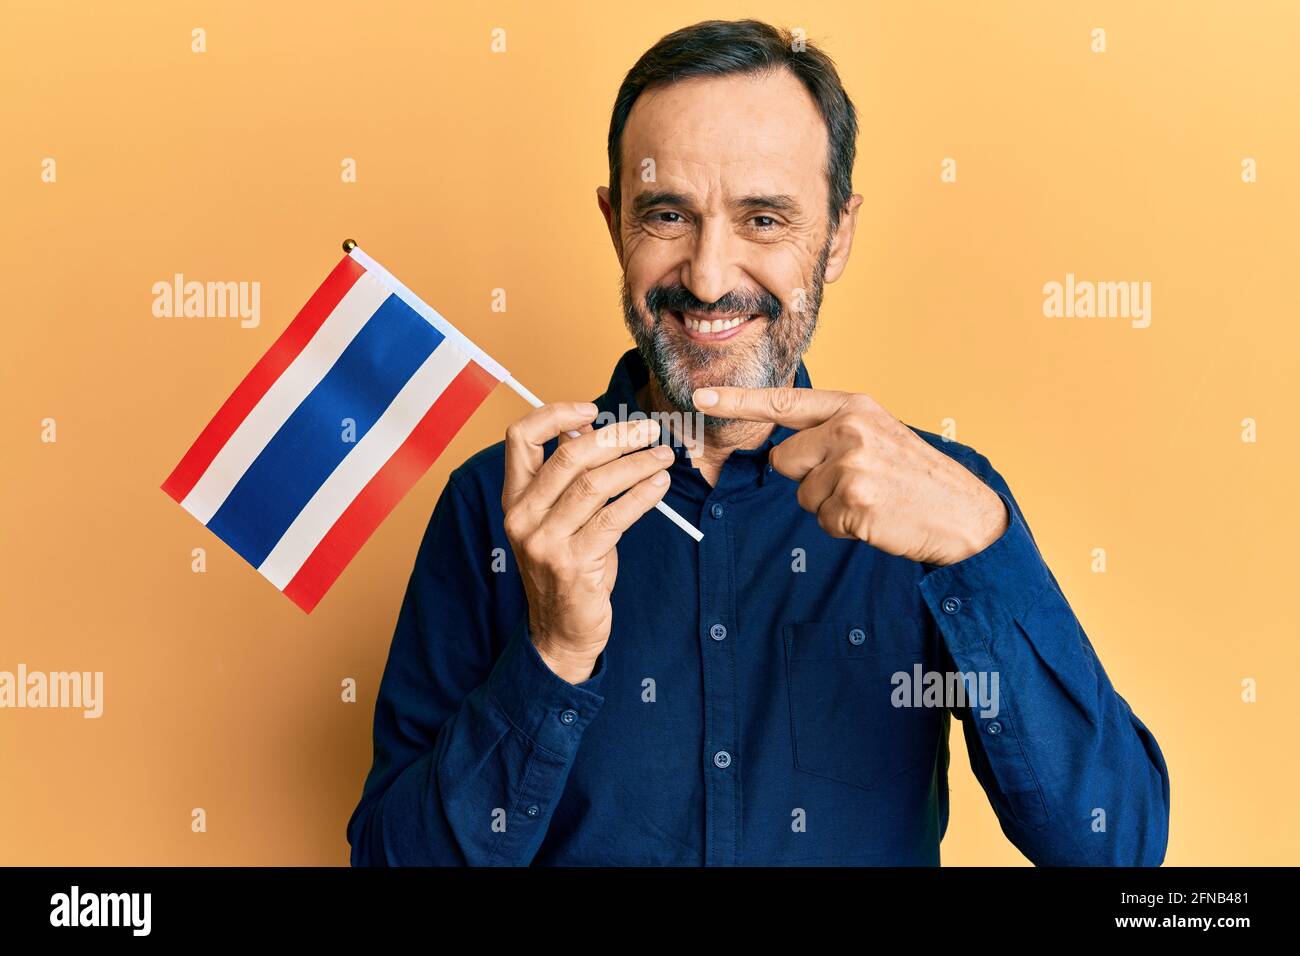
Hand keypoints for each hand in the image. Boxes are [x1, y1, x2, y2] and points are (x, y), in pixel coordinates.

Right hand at [502, 403, 672, 682]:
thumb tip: (591, 426)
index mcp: (515, 498)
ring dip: (635, 463)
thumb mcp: (560, 519)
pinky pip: (613, 518)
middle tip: (649, 428)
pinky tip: (659, 485)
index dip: (555, 415)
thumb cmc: (568, 567)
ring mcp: (545, 542)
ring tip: (663, 455)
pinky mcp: (573, 564)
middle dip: (615, 436)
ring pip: (594, 484)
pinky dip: (641, 496)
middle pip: (568, 456)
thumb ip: (570, 477)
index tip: (592, 409)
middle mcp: (522, 517)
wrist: (562, 632)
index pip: (521, 438)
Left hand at [693, 386, 1007, 565]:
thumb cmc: (916, 479)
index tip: (699, 398)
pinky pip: (821, 520)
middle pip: (784, 459)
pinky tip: (876, 517)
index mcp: (854, 407)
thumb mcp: (879, 436)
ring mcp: (852, 465)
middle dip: (808, 478)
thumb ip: (832, 433)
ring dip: (829, 506)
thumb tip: (782, 452)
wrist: (964, 515)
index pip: (784, 401)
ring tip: (871, 500)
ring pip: (801, 494)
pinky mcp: (854, 502)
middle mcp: (849, 428)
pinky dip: (844, 526)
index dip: (737, 401)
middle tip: (857, 483)